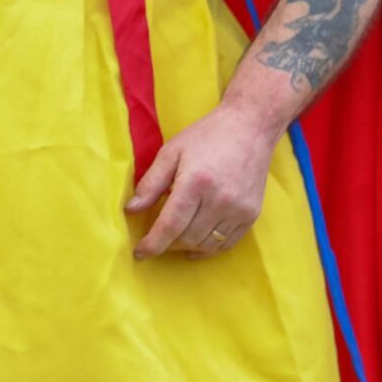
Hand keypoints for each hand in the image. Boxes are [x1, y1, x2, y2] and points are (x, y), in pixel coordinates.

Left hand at [125, 104, 279, 259]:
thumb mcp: (171, 152)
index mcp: (196, 182)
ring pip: (205, 244)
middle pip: (187, 238)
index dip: (152, 244)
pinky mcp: (251, 215)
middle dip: (167, 243)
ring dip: (186, 246)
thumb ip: (150, 183)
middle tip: (158, 235)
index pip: (170, 226)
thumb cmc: (206, 136)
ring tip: (176, 235)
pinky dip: (207, 248)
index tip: (139, 253)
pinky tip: (196, 244)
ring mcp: (238, 209)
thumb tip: (131, 210)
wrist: (250, 127)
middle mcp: (220, 200)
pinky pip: (226, 244)